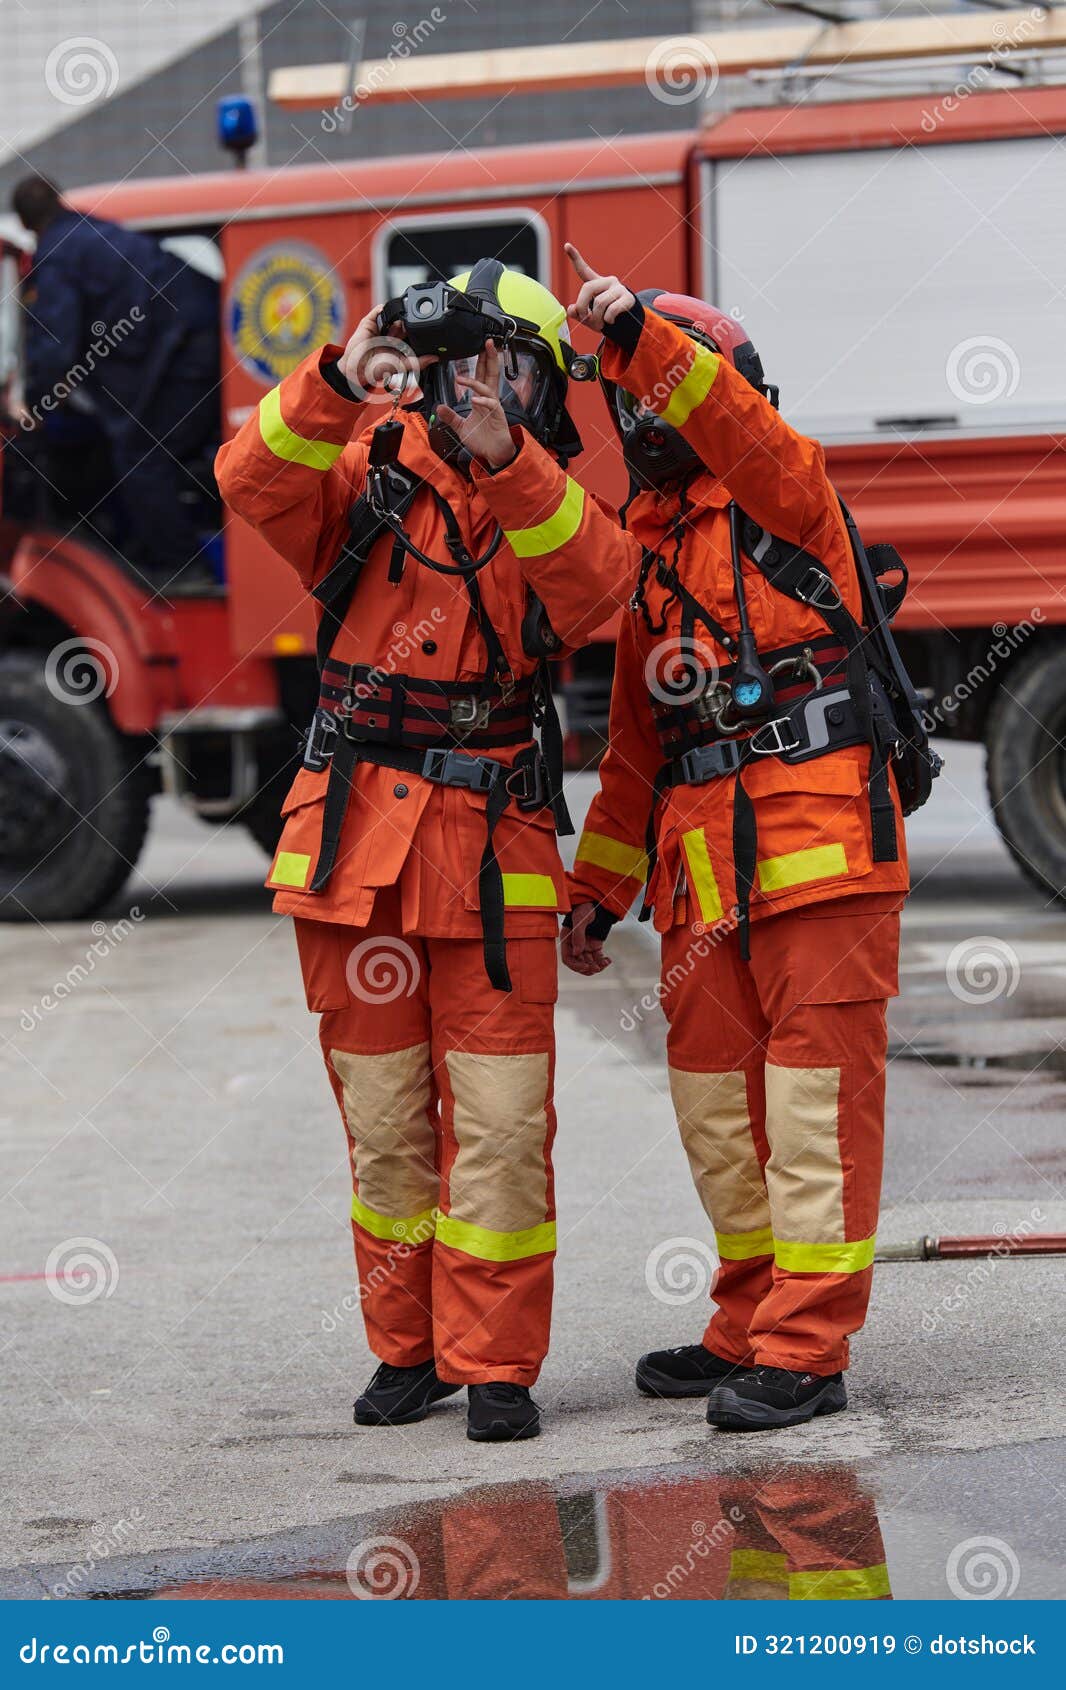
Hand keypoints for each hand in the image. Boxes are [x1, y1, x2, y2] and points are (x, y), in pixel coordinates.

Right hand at [337, 302, 434, 397]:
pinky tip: (387, 315)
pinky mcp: (371, 321)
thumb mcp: (402, 366)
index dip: (417, 330)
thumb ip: (419, 362)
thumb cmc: (377, 369)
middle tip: (409, 328)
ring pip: (394, 314)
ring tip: (397, 326)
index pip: (412, 333)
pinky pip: (379, 310)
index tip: (423, 329)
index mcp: (401, 344)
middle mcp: (392, 334)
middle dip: (408, 322)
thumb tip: (435, 358)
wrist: (358, 368)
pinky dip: (384, 309)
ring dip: (397, 316)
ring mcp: (382, 326)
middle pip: (404, 321)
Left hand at [435, 340, 516, 468]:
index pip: (482, 376)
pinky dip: (482, 401)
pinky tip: (474, 400)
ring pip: (488, 388)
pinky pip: (492, 405)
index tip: (479, 348)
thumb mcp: (461, 427)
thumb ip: (451, 417)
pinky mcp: (498, 417)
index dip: (481, 362)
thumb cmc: (483, 441)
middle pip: (491, 374)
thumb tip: (440, 407)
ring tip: (461, 380)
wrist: (493, 455)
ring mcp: (494, 408)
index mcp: (482, 400)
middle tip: (488, 343)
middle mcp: (489, 401)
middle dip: (490, 358)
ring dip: (475, 382)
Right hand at [561, 901, 611, 975]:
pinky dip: (602, 962)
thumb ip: (578, 935)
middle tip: (596, 968)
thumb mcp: (581, 919)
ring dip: (595, 967)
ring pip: (588, 963)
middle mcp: (575, 945)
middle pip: (578, 963)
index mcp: (567, 940)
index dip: (575, 965)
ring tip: (604, 964)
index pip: (568, 958)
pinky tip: (608, 960)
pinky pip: (597, 958)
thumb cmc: (586, 908)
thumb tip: (577, 953)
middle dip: (587, 968)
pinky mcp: (595, 946)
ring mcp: (585, 946)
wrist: (598, 904)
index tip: (586, 966)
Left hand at [564, 243, 635, 333]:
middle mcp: (608, 282)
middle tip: (585, 318)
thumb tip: (572, 309)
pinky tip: (611, 321)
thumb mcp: (589, 318)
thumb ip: (577, 313)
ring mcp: (619, 289)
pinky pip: (612, 309)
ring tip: (600, 324)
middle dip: (582, 306)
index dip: (575, 258)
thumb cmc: (605, 319)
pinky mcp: (628, 298)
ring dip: (597, 318)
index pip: (584, 270)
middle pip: (588, 289)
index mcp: (596, 284)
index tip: (566, 245)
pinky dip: (608, 319)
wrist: (627, 325)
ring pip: (600, 302)